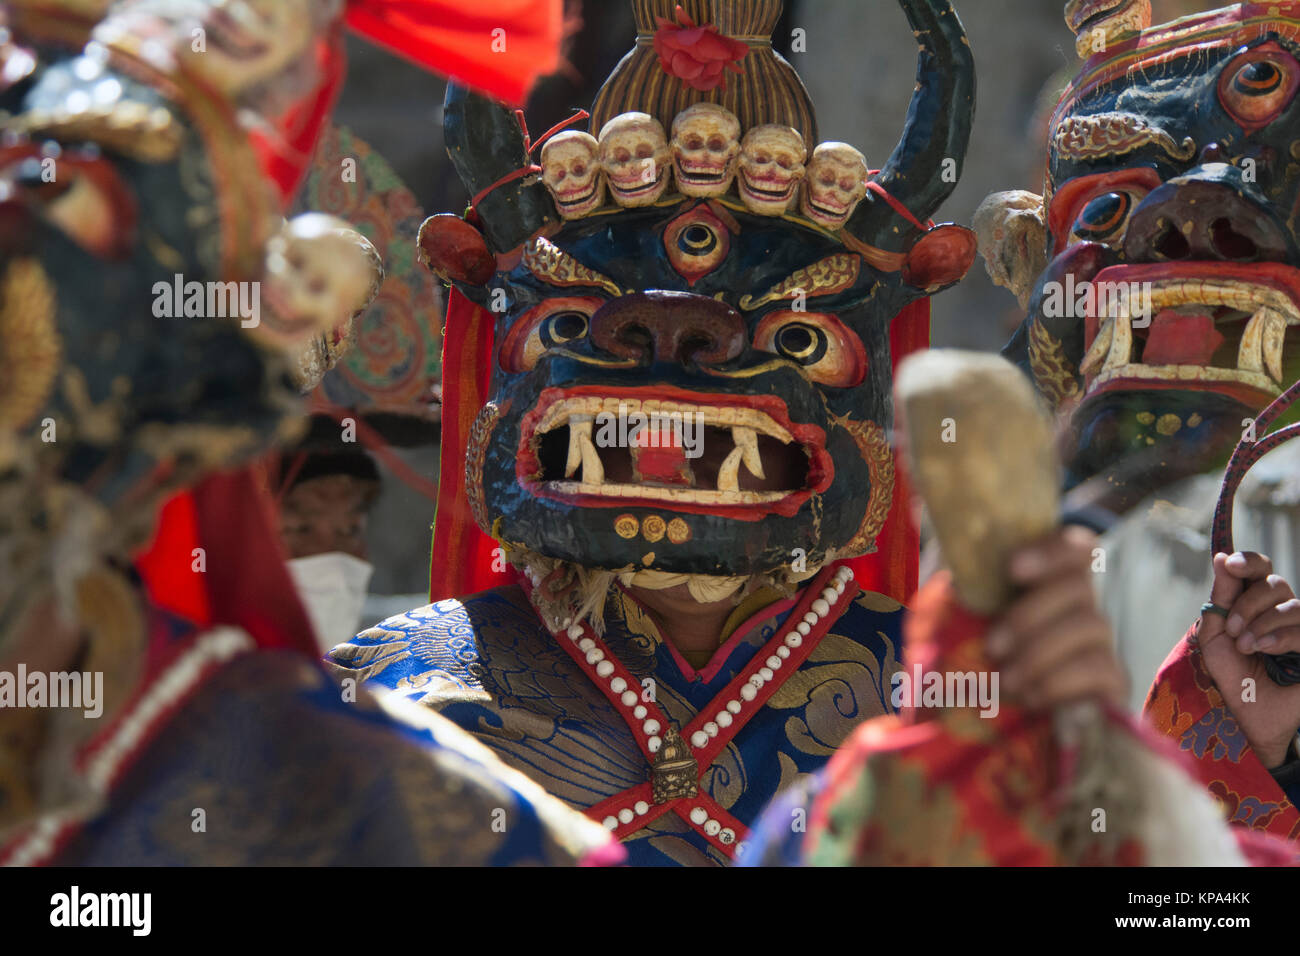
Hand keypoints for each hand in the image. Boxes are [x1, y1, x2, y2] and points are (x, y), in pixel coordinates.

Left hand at [986, 525, 1126, 710]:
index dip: (1051, 552)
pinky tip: (1031, 696)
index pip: (1076, 547)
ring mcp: (1103, 641)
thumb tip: (957, 594)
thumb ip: (980, 600)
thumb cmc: (995, 654)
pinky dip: (1062, 683)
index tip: (1013, 569)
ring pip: (1091, 626)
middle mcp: (1084, 605)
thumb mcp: (981, 621)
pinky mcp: (1114, 680)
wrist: (1024, 711)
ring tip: (1006, 681)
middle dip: (1029, 616)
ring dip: (1042, 653)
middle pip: (1078, 587)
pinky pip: (1101, 672)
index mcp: (1055, 580)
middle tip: (992, 648)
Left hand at [1199, 552, 1299, 767]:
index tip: (1230, 564)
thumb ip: (1220, 598)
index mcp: (1256, 602)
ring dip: (1261, 623)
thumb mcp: (1215, 634)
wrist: (1249, 714)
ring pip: (1291, 605)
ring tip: (1245, 646)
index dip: (1248, 561)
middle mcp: (1283, 610)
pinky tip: (1264, 650)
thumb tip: (1222, 557)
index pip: (1260, 569)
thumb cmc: (1231, 674)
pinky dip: (1279, 636)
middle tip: (1231, 629)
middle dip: (1247, 603)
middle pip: (1274, 583)